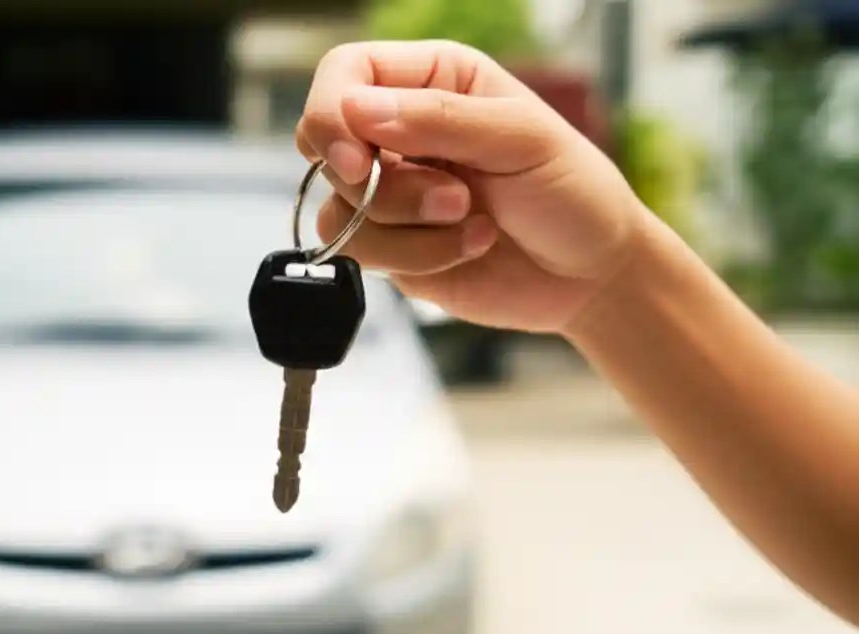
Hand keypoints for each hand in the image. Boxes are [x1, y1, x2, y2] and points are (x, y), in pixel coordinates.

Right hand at [297, 40, 650, 331]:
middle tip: (451, 198)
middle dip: (380, 185)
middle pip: (328, 146)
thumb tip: (358, 111)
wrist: (591, 275)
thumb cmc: (574, 191)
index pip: (346, 73)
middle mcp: (400, 132)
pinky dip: (416, 258)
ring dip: (408, 228)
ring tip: (473, 223)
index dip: (332, 113)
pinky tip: (466, 247)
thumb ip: (440, 118)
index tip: (357, 160)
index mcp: (431, 81)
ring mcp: (390, 193)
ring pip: (339, 210)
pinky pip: (360, 253)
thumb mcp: (522, 139)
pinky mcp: (390, 247)